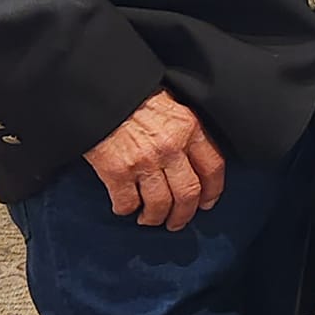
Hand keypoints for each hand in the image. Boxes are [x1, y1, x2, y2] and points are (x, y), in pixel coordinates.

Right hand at [85, 90, 225, 230]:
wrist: (101, 92)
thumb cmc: (136, 97)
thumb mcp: (172, 106)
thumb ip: (185, 131)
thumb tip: (193, 159)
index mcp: (189, 128)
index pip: (213, 167)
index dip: (213, 191)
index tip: (207, 203)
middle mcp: (171, 147)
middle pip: (188, 193)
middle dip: (184, 214)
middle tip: (177, 222)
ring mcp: (145, 161)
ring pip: (160, 204)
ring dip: (155, 217)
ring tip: (150, 218)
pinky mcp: (117, 171)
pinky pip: (127, 203)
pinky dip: (127, 209)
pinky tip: (126, 207)